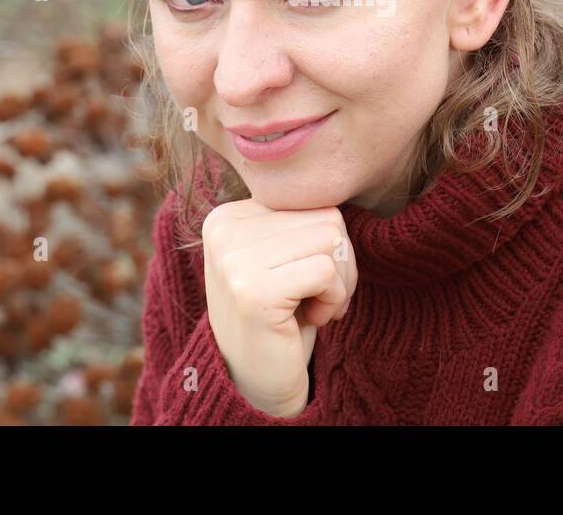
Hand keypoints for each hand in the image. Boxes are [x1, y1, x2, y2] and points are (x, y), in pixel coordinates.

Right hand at [201, 199, 356, 416]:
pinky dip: (333, 300)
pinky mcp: (252, 290)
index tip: (305, 279)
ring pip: (332, 240)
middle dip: (339, 262)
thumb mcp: (285, 256)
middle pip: (327, 216)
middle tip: (314, 297)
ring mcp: (233, 259)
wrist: (256, 384)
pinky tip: (306, 320)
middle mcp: (224, 228)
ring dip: (338, 282)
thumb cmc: (282, 317)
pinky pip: (327, 271)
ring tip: (309, 306)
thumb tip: (338, 177)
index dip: (327, 243)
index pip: (312, 200)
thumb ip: (300, 220)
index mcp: (229, 215)